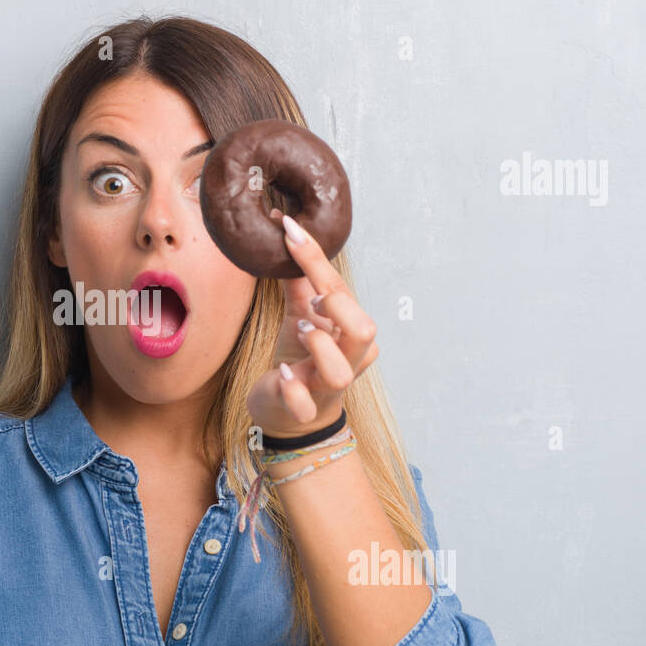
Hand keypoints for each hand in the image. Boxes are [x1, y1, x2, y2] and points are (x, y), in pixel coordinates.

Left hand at [246, 208, 379, 439]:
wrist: (290, 415)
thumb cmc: (301, 358)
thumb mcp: (300, 315)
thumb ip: (298, 280)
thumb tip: (285, 232)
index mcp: (350, 331)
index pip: (340, 290)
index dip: (315, 259)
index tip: (289, 230)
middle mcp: (348, 359)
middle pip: (364, 330)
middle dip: (338, 309)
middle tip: (312, 299)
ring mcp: (326, 388)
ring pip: (339, 370)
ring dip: (317, 345)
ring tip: (299, 331)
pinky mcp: (303, 411)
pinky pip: (304, 404)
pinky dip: (293, 388)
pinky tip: (281, 373)